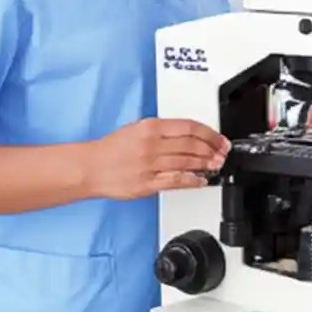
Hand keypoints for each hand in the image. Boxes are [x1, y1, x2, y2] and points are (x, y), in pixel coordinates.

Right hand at [82, 118, 229, 199]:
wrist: (89, 167)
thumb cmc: (112, 149)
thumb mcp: (138, 128)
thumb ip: (164, 131)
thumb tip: (191, 135)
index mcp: (150, 127)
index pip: (189, 127)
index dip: (210, 134)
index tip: (219, 139)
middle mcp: (151, 144)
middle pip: (192, 145)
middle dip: (212, 150)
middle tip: (222, 153)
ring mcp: (149, 165)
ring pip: (187, 162)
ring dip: (206, 164)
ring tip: (216, 165)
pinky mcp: (146, 183)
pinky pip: (176, 181)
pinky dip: (192, 180)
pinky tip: (201, 180)